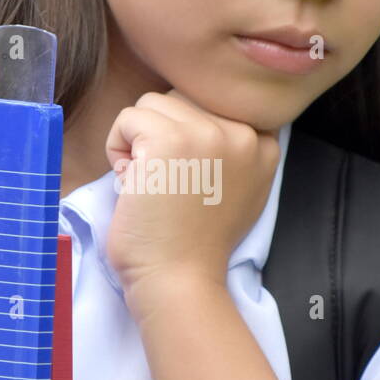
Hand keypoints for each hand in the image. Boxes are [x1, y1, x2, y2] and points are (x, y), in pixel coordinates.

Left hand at [104, 89, 280, 304]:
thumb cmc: (196, 244)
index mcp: (263, 144)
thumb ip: (233, 152)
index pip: (211, 106)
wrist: (180, 279)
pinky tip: (131, 183)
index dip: (186, 136)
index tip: (185, 178)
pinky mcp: (168, 139)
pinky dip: (116, 147)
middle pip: (181, 100)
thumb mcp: (240, 191)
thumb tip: (198, 120)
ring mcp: (207, 133)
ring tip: (147, 182)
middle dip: (160, 134)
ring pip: (152, 104)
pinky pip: (128, 118)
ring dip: (137, 140)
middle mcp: (242, 132)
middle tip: (163, 183)